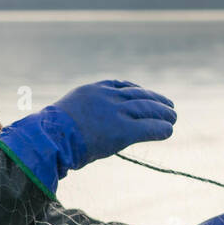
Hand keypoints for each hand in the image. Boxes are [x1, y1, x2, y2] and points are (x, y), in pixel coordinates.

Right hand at [0, 79, 176, 195]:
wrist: (50, 139)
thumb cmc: (50, 134)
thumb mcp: (65, 116)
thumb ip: (79, 116)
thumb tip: (81, 129)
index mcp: (92, 90)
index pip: (120, 85)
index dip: (137, 90)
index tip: (145, 93)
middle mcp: (106, 97)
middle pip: (138, 95)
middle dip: (155, 100)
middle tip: (169, 106)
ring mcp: (115, 112)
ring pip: (146, 109)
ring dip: (162, 113)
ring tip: (173, 117)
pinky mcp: (122, 130)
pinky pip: (147, 127)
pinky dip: (159, 129)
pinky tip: (168, 131)